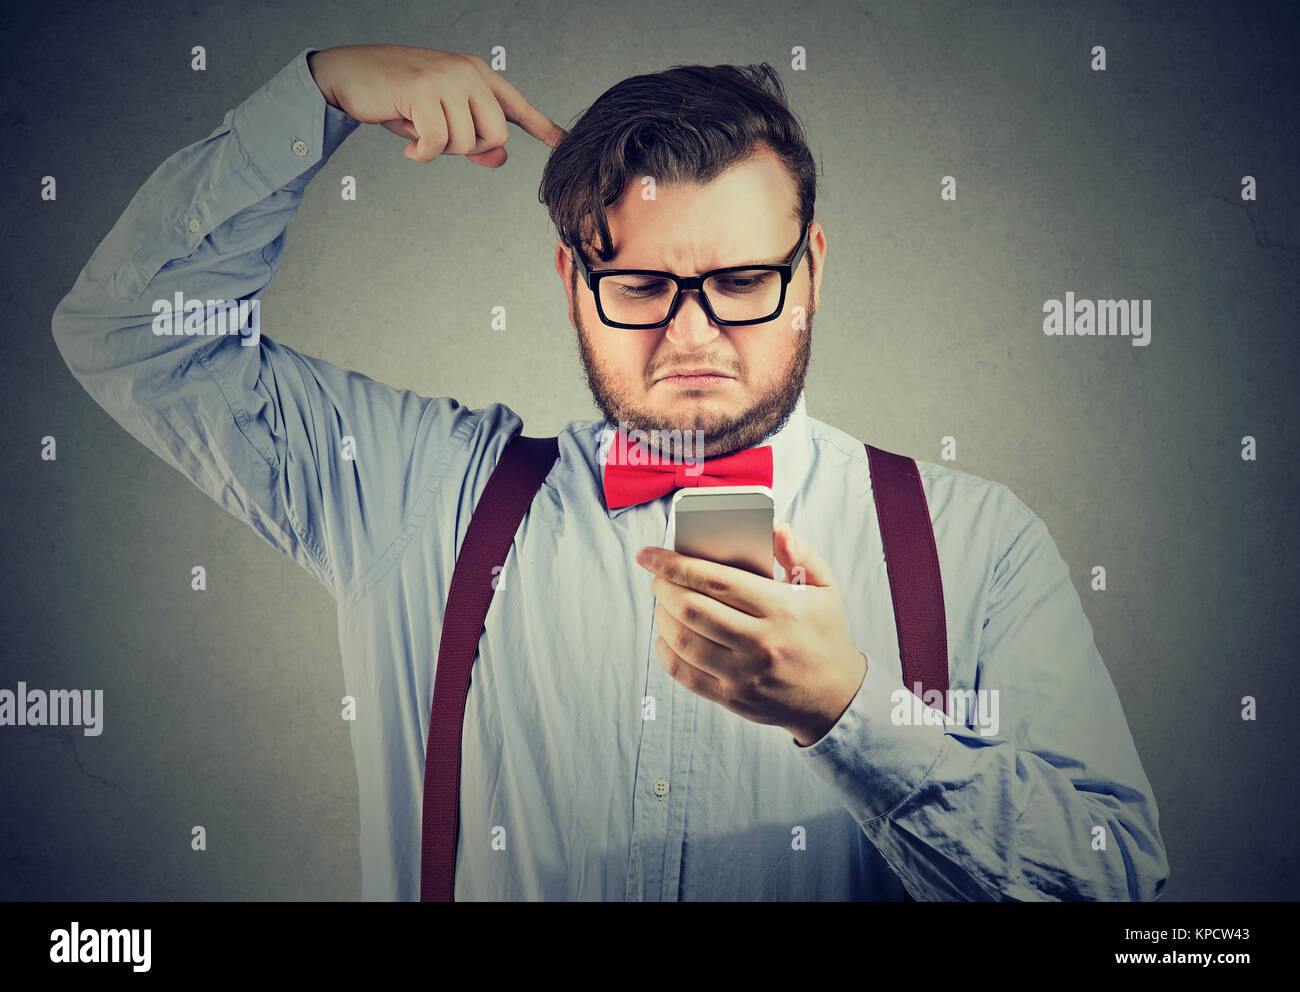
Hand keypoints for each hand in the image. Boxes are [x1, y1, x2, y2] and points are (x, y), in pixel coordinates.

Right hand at [307, 44, 565, 165]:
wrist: (350, 75)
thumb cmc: (396, 98)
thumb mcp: (439, 120)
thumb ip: (472, 139)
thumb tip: (500, 157)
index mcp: (477, 75)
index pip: (518, 106)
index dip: (544, 128)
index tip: (566, 144)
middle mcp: (467, 72)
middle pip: (497, 134)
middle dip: (470, 150)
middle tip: (440, 141)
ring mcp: (446, 78)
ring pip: (467, 142)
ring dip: (441, 151)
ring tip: (419, 133)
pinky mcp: (422, 90)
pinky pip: (438, 143)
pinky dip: (423, 154)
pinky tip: (409, 146)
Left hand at [637, 522, 867, 746]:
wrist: (835, 696)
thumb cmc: (823, 634)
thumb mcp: (825, 587)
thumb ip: (800, 552)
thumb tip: (775, 528)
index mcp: (781, 609)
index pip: (715, 580)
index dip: (674, 564)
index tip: (649, 555)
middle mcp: (761, 643)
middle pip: (692, 609)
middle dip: (663, 588)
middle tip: (657, 578)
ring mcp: (745, 674)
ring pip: (683, 641)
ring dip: (662, 617)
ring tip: (662, 603)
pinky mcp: (733, 698)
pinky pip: (684, 673)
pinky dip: (666, 651)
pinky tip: (667, 636)